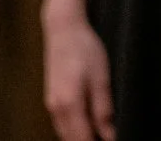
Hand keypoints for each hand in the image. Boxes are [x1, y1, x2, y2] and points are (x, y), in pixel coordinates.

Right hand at [43, 16, 115, 140]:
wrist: (63, 30)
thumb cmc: (85, 50)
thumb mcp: (101, 78)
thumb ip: (103, 109)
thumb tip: (110, 135)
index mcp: (69, 104)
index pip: (83, 139)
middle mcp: (56, 108)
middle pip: (72, 139)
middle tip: (109, 138)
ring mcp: (51, 104)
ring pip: (65, 133)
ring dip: (81, 138)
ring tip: (102, 135)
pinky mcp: (52, 99)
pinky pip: (62, 124)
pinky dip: (75, 130)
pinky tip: (89, 127)